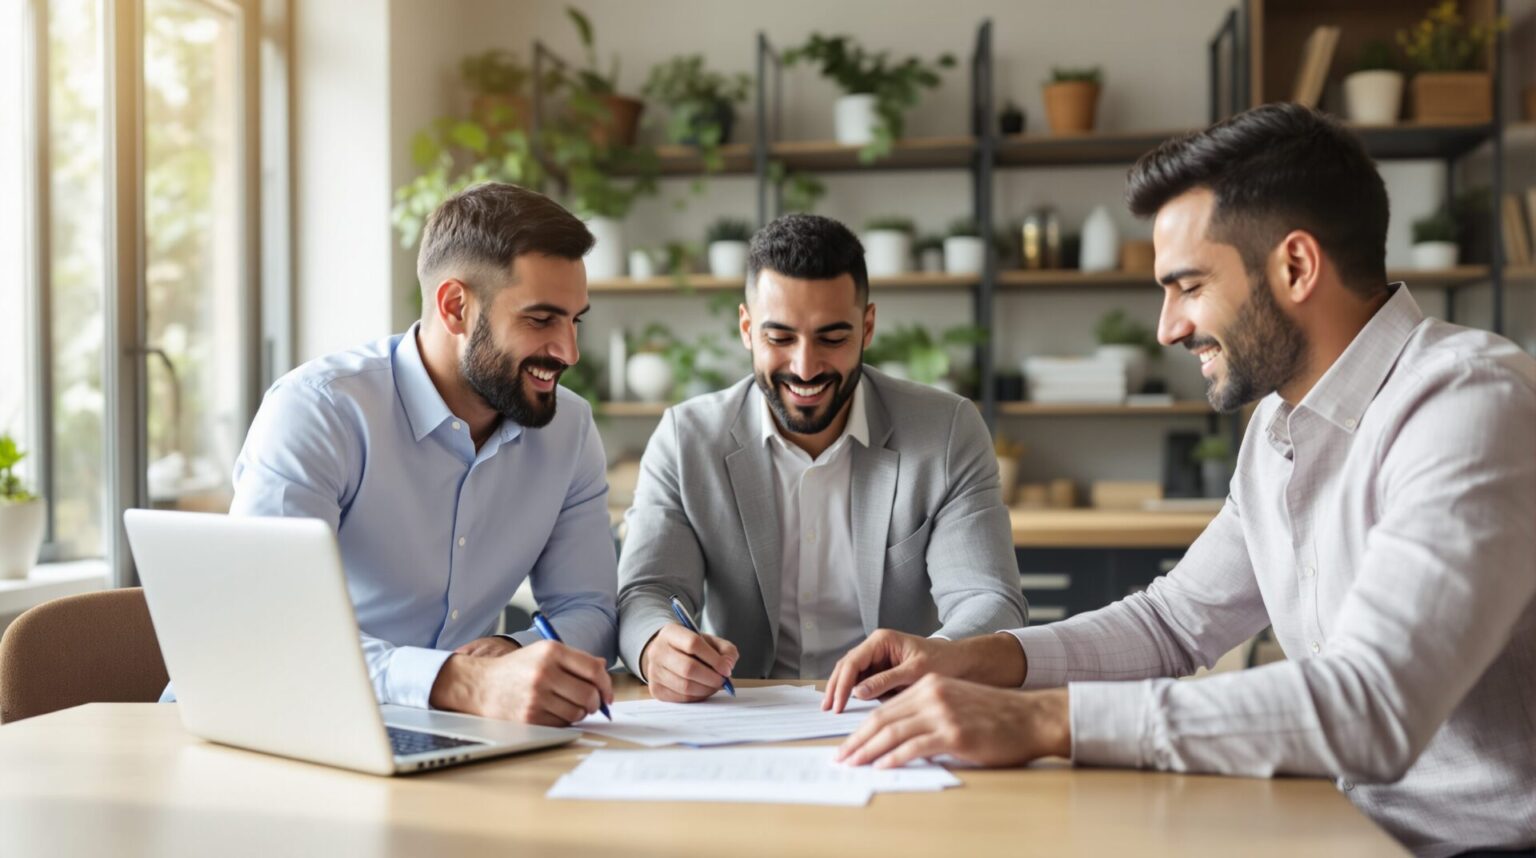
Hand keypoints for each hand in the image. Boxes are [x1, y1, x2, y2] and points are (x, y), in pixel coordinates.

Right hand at [429, 640, 612, 726]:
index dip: (606, 684)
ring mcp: (536, 696)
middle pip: (589, 694)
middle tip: (593, 704)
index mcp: (552, 651)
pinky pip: (562, 724)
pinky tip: (555, 712)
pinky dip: (565, 721)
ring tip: (569, 706)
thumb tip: (603, 668)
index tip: (607, 694)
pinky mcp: (530, 716)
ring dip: (580, 713)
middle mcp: (544, 672)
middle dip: (596, 703)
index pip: (594, 669)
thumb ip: (575, 659)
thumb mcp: (544, 653)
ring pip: (578, 712)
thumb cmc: (518, 668)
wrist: (482, 684)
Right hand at [638, 623, 739, 702]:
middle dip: (711, 678)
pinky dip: (697, 696)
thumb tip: (728, 666)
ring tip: (714, 685)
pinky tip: (703, 690)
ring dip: (706, 689)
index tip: (726, 669)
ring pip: (685, 686)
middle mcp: (657, 651)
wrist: (667, 654)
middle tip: (723, 680)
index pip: (693, 644)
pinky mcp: (655, 689)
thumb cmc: (690, 648)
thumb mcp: (709, 641)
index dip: (714, 659)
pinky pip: (681, 698)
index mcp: (670, 632)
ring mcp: (654, 671)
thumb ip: (725, 650)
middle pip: (688, 668)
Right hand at [822, 629, 1026, 713]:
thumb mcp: (916, 672)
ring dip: (843, 691)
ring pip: (851, 674)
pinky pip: (863, 682)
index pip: (852, 662)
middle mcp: (876, 647)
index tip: (837, 704)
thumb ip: (886, 681)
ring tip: (834, 709)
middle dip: (836, 687)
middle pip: (846, 667)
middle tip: (828, 708)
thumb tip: (859, 692)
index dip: (842, 684)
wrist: (962, 662)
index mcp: (882, 640)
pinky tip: (849, 707)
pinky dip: (855, 694)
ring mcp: (877, 659)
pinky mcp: (882, 671)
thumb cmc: (943, 661)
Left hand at [836, 676, 1069, 768]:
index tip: (849, 744)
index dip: (862, 728)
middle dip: (857, 741)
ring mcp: (942, 714)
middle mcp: (932, 695)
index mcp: (930, 686)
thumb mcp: (956, 703)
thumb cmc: (997, 716)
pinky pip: (914, 747)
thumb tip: (898, 737)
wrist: (1031, 717)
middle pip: (882, 719)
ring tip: (854, 765)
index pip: (885, 708)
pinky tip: (882, 767)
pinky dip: (894, 759)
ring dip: (868, 751)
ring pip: (893, 733)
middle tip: (841, 758)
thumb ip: (927, 713)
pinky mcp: (954, 734)